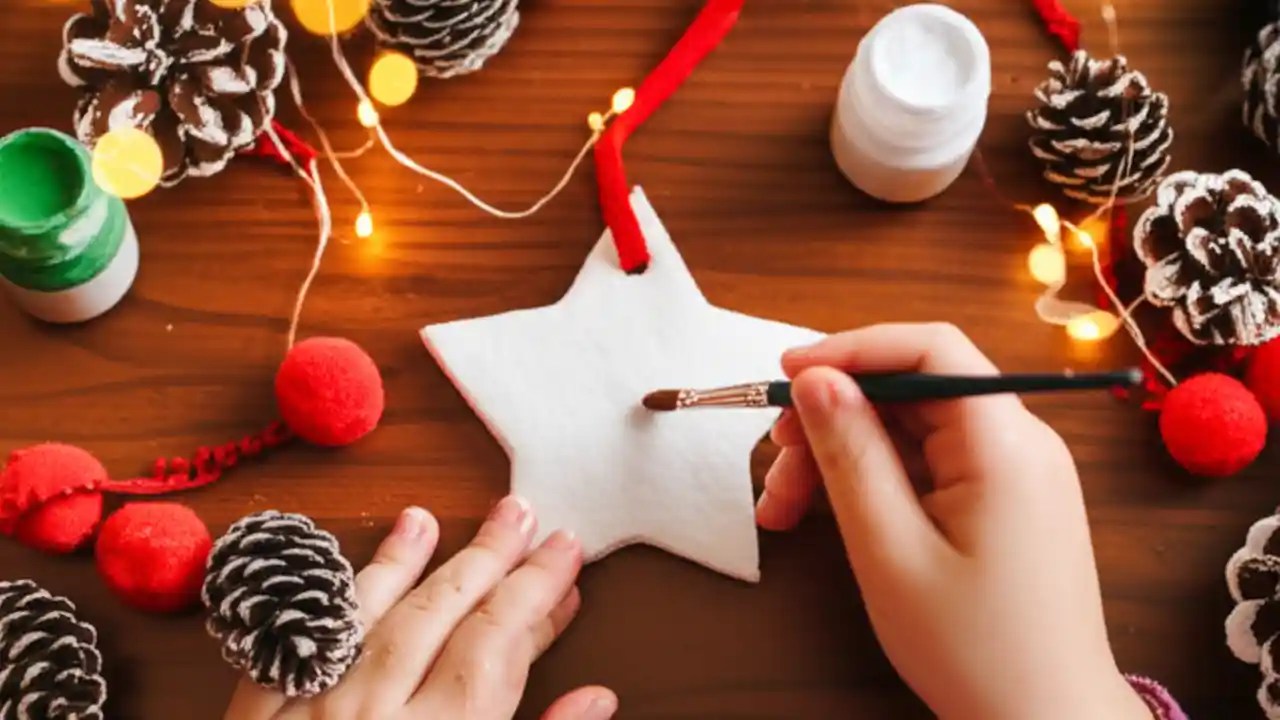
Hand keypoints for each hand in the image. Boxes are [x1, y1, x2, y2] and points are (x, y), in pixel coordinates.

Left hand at [224, 498, 617, 719]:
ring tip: (449, 519)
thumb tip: (596, 700)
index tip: (566, 553)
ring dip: (417, 560)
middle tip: (526, 514)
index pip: (499, 646)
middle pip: (445, 615)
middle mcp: (379, 715)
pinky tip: (359, 564)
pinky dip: (336, 598)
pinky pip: (303, 640)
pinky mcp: (262, 716)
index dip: (538, 593)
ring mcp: (317, 709)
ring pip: (375, 613)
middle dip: (492, 559)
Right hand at [756, 324, 1151, 719]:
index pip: (930, 348)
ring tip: (784, 511)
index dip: (851, 349)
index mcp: (1004, 444)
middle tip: (772, 468)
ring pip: (909, 432)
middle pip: (910, 392)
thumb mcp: (890, 550)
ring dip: (841, 458)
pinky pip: (927, 467)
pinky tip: (825, 518)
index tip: (785, 375)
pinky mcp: (1002, 503)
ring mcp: (1014, 474)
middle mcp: (1018, 444)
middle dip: (832, 420)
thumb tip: (817, 379)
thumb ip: (851, 454)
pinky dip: (872, 484)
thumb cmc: (973, 650)